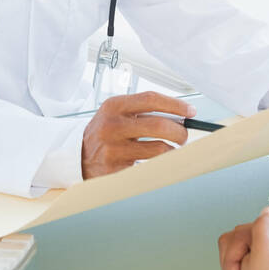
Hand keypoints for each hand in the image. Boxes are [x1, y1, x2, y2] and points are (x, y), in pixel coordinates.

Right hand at [81, 91, 195, 178]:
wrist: (77, 156)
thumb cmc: (105, 133)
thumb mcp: (117, 114)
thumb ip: (143, 112)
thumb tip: (180, 116)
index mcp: (114, 106)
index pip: (151, 99)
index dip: (175, 105)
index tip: (190, 112)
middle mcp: (111, 126)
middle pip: (159, 125)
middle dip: (179, 132)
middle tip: (183, 136)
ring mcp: (112, 149)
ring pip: (159, 149)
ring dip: (172, 150)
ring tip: (170, 150)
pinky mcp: (115, 170)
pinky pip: (150, 167)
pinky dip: (159, 164)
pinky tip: (156, 163)